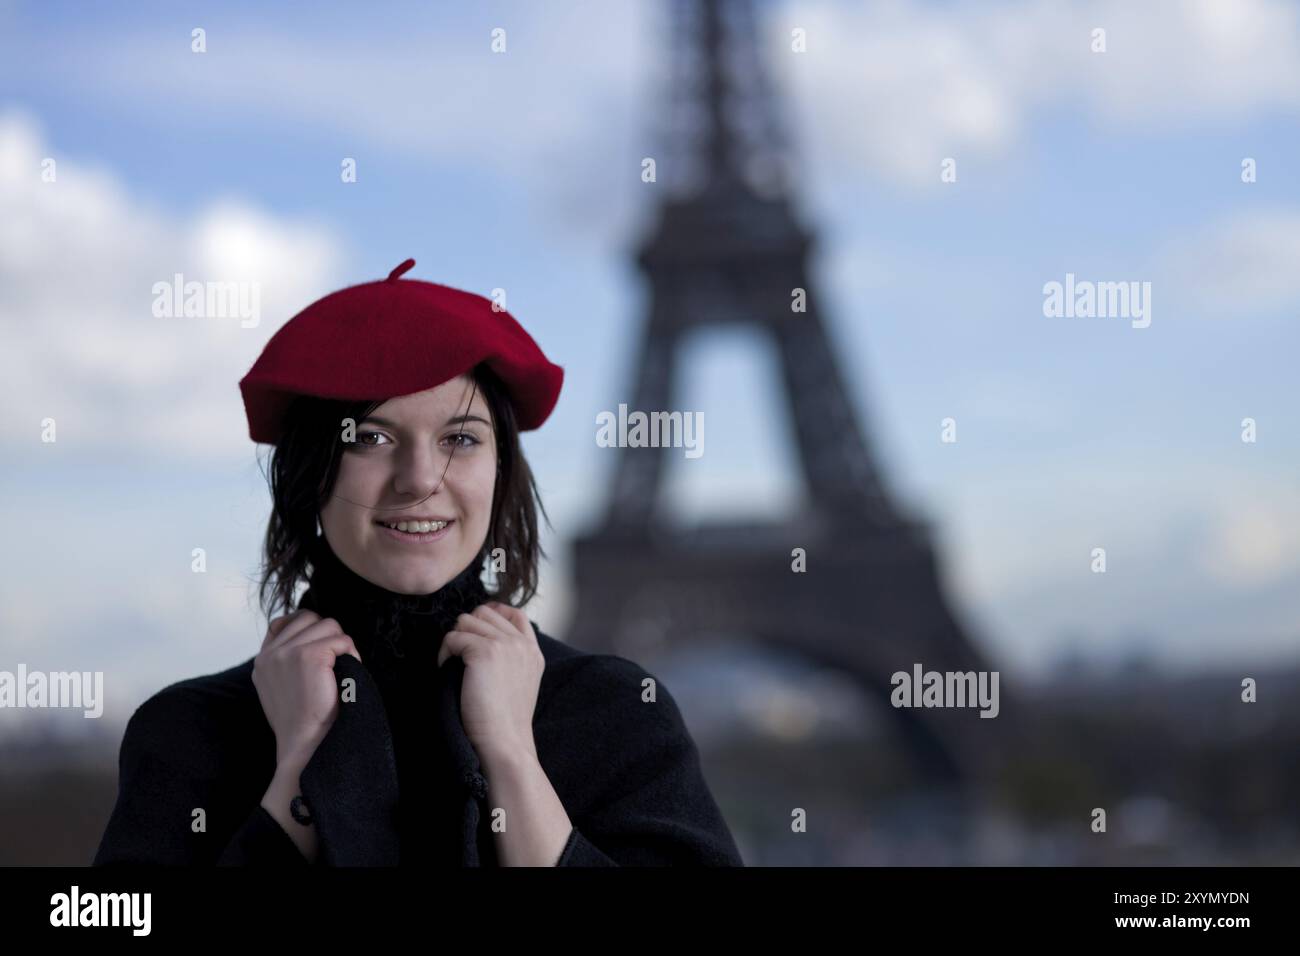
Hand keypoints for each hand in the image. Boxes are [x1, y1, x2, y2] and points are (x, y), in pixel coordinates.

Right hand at [252, 609, 361, 767]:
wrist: (305, 746)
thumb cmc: (302, 722)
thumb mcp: (282, 687)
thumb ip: (287, 660)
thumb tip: (307, 634)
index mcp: (262, 661)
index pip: (285, 621)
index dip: (308, 630)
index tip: (321, 653)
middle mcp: (269, 654)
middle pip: (309, 618)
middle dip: (328, 636)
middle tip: (335, 664)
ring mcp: (287, 652)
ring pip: (328, 625)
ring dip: (342, 646)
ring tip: (341, 672)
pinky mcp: (308, 655)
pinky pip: (342, 640)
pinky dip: (352, 655)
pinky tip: (346, 676)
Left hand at [437, 602, 544, 763]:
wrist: (504, 742)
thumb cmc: (505, 722)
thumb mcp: (521, 683)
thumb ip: (512, 658)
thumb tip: (482, 639)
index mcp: (533, 651)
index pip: (514, 612)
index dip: (491, 614)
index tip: (474, 632)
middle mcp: (522, 643)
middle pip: (485, 612)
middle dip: (466, 630)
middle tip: (459, 656)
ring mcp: (505, 644)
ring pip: (466, 620)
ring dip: (454, 640)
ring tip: (451, 664)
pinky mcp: (484, 651)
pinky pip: (453, 636)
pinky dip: (444, 652)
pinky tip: (445, 670)